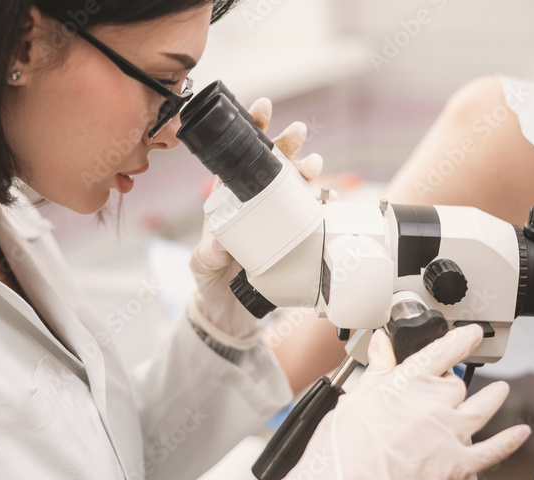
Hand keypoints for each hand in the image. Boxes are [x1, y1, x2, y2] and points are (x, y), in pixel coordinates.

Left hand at [188, 98, 323, 347]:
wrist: (230, 315)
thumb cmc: (210, 282)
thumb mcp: (201, 266)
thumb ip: (206, 254)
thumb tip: (220, 243)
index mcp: (229, 199)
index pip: (239, 158)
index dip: (252, 131)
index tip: (263, 110)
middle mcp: (255, 204)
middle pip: (273, 164)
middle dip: (287, 144)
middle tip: (297, 133)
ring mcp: (277, 220)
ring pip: (296, 185)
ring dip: (308, 169)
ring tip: (314, 164)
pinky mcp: (295, 239)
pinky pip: (313, 216)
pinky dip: (325, 204)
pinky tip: (331, 198)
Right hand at [258, 325, 532, 479]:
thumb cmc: (341, 448)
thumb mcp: (355, 398)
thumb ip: (377, 369)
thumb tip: (383, 343)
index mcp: (407, 382)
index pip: (443, 351)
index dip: (461, 339)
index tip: (471, 333)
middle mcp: (434, 403)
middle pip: (457, 384)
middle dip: (456, 382)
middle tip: (452, 383)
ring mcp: (449, 434)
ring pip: (482, 408)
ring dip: (494, 398)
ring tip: (500, 392)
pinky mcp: (457, 465)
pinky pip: (492, 450)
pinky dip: (510, 441)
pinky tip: (521, 434)